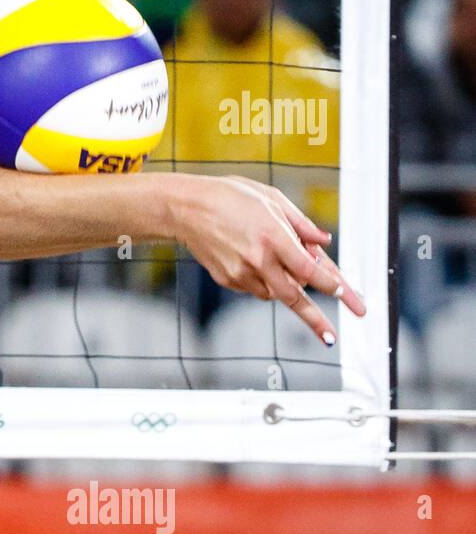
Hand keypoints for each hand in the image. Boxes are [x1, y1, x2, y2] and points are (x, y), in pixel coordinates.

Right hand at [172, 174, 365, 344]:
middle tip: (330, 336)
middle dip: (314, 319)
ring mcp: (240, 272)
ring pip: (276, 294)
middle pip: (295, 298)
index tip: (348, 298)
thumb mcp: (271, 200)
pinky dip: (264, 280)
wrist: (185, 208)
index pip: (310, 270)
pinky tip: (251, 258)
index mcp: (273, 236)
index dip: (332, 285)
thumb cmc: (229, 197)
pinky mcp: (227, 279)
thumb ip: (301, 224)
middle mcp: (258, 259)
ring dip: (287, 288)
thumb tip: (323, 243)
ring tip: (277, 264)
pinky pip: (256, 288)